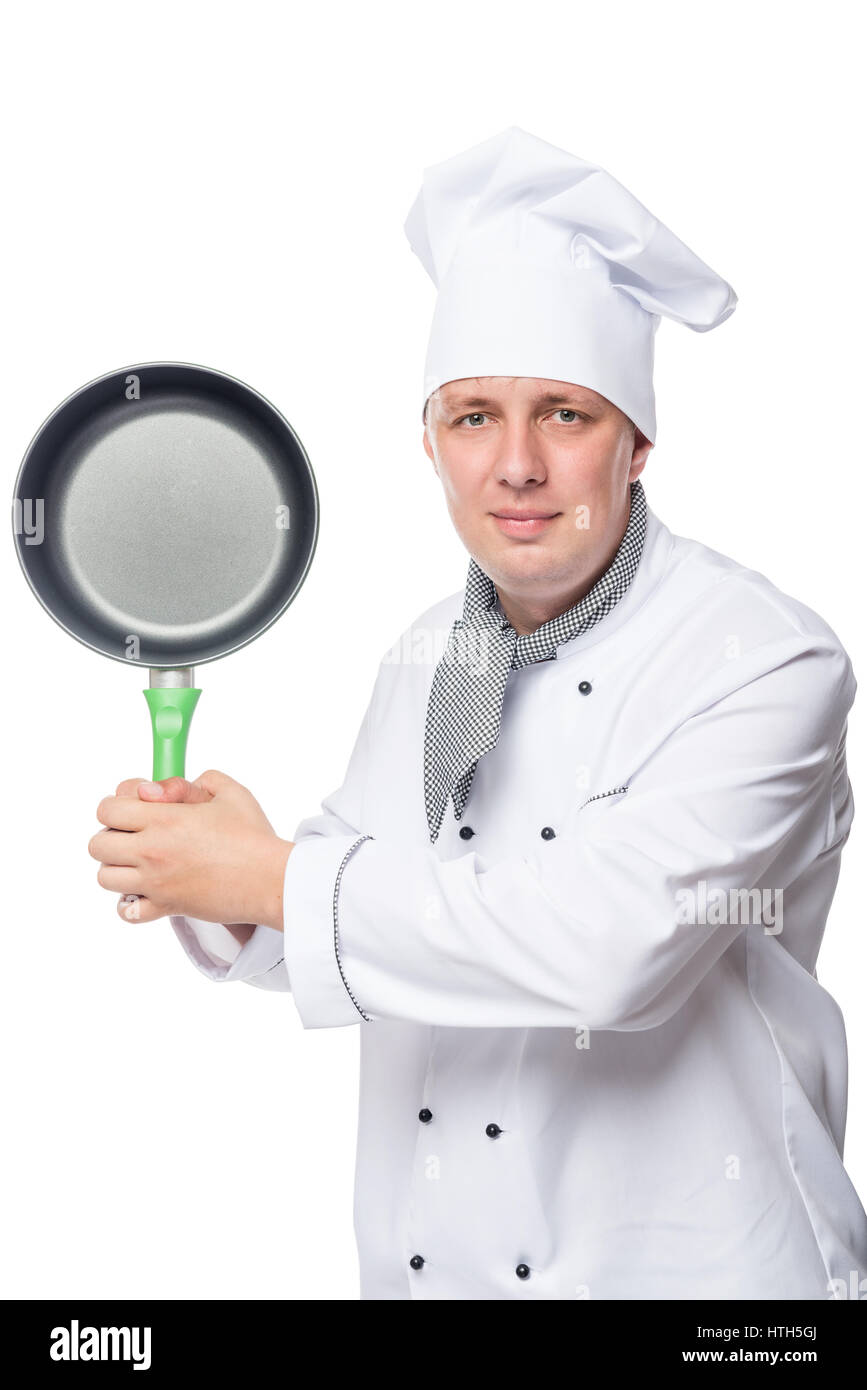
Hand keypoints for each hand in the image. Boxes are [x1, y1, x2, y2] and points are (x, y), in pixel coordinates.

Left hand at [88, 771, 292, 929]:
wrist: (270, 879)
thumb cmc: (253, 837)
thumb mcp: (229, 792)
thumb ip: (193, 782)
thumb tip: (163, 789)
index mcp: (163, 818)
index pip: (107, 809)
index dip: (116, 805)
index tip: (134, 808)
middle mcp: (152, 851)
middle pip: (97, 844)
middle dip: (111, 836)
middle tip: (134, 835)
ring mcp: (156, 882)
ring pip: (104, 877)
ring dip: (117, 868)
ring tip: (140, 863)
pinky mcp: (166, 906)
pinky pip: (127, 911)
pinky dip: (130, 903)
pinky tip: (147, 891)